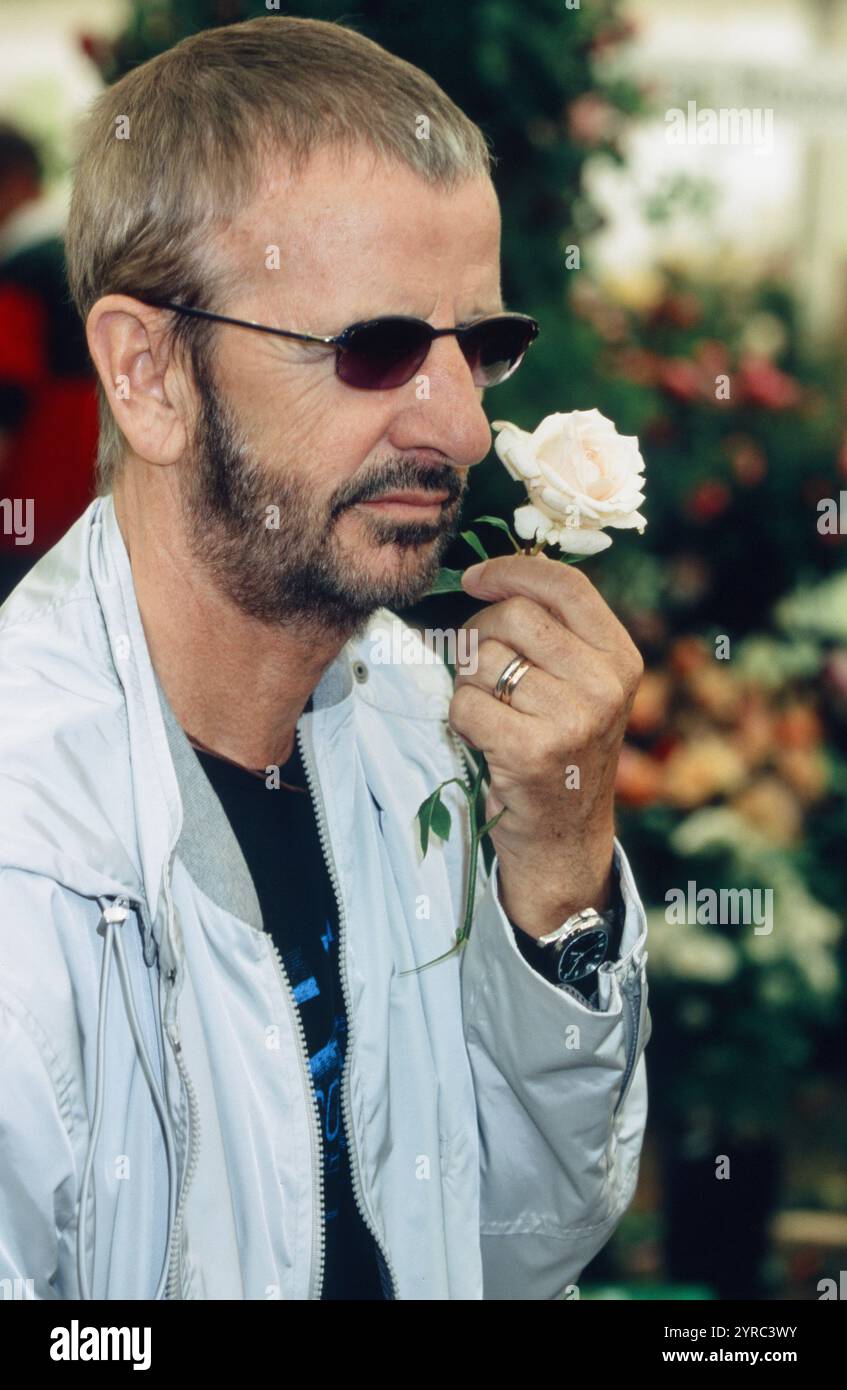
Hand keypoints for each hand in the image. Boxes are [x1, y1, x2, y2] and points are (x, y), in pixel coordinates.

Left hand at [450, 553, 642, 938]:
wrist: (564, 840)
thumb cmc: (560, 752)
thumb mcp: (581, 688)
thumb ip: (555, 635)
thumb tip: (492, 577)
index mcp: (621, 659)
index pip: (566, 586)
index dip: (513, 571)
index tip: (476, 577)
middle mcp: (606, 686)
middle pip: (514, 616)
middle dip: (479, 634)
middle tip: (480, 668)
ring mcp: (573, 719)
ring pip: (484, 659)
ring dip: (470, 683)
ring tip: (493, 713)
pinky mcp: (532, 750)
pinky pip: (467, 702)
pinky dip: (462, 717)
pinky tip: (484, 739)